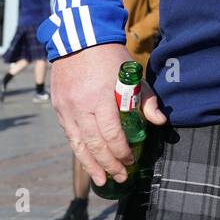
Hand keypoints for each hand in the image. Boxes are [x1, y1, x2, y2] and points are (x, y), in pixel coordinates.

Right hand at [51, 42, 166, 187]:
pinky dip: (79, 150)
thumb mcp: (133, 74)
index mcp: (102, 96)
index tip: (131, 159)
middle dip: (108, 163)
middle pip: (94, 143)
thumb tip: (160, 121)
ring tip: (101, 180)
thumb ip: (146, 99)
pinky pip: (69, 134)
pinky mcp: (59, 107)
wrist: (79, 38)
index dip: (121, 150)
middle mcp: (81, 105)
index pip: (111, 133)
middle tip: (119, 177)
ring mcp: (67, 107)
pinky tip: (87, 161)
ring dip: (90, 165)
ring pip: (78, 144)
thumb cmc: (111, 57)